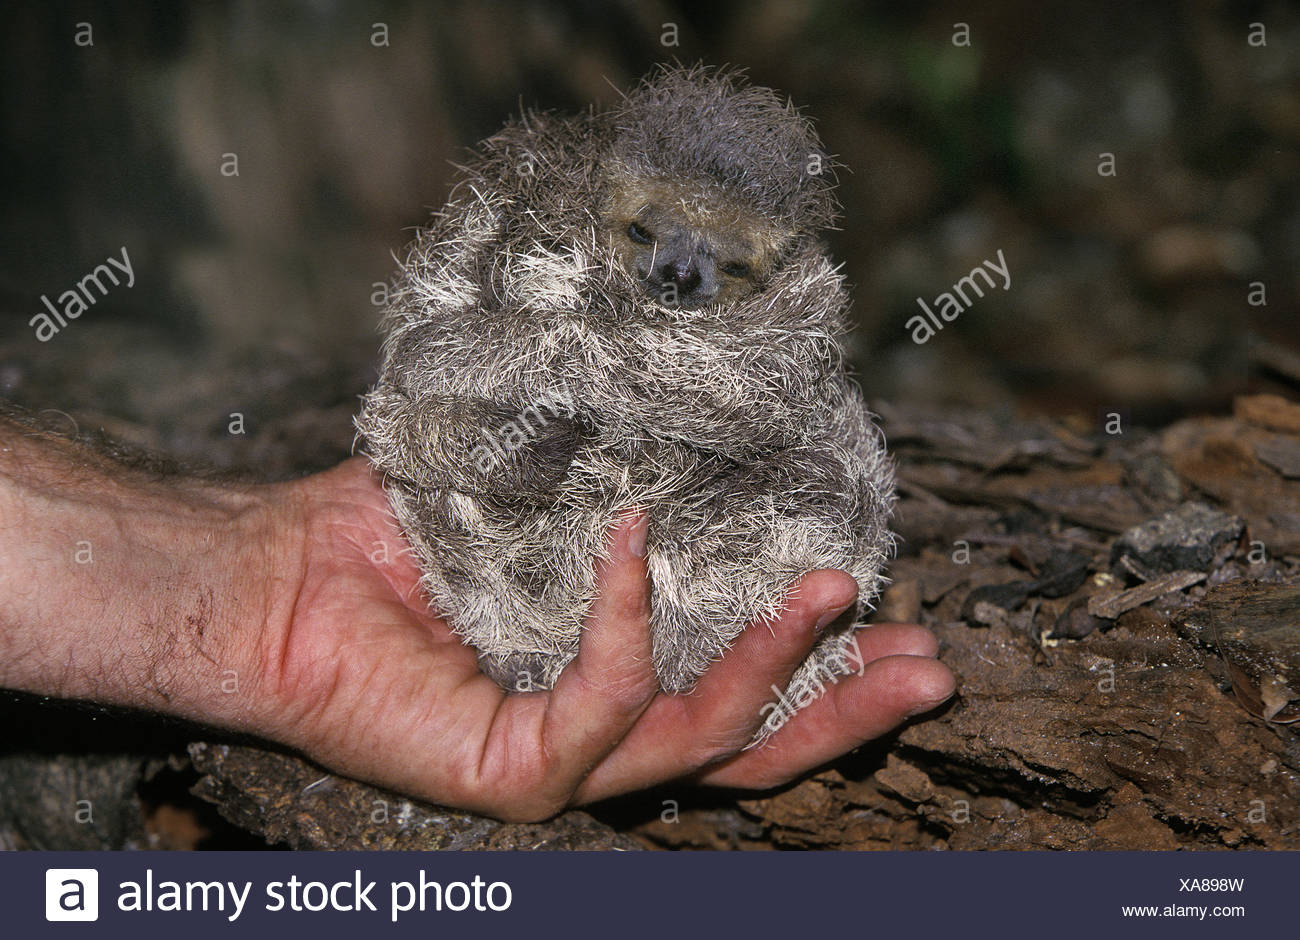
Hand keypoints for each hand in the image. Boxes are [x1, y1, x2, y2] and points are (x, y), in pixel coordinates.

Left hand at [255, 458, 954, 821]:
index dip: (831, 668)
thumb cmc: (404, 534)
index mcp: (621, 680)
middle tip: (931, 660)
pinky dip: (627, 620)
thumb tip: (723, 433)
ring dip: (774, 664)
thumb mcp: (546, 505)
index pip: (745, 695)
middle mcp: (604, 732)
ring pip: (702, 743)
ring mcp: (561, 761)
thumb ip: (632, 498)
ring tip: (831, 593)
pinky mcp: (510, 771)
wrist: (279, 574)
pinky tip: (632, 542)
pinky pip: (601, 704)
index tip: (903, 611)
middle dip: (850, 708)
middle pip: (754, 747)